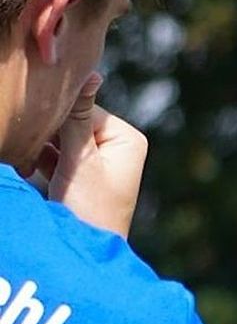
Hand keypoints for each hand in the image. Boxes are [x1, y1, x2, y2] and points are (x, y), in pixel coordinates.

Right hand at [41, 73, 148, 238]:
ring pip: (56, 141)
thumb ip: (77, 116)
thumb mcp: (79, 158)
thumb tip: (90, 72)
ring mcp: (98, 162)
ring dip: (37, 149)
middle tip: (25, 145)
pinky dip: (36, 162)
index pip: (82, 108)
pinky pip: (51, 158)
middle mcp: (118, 146)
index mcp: (127, 138)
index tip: (34, 127)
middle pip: (69, 123)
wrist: (83, 251)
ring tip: (30, 166)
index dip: (55, 118)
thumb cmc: (88, 207)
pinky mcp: (78, 176)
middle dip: (45, 134)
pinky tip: (24, 170)